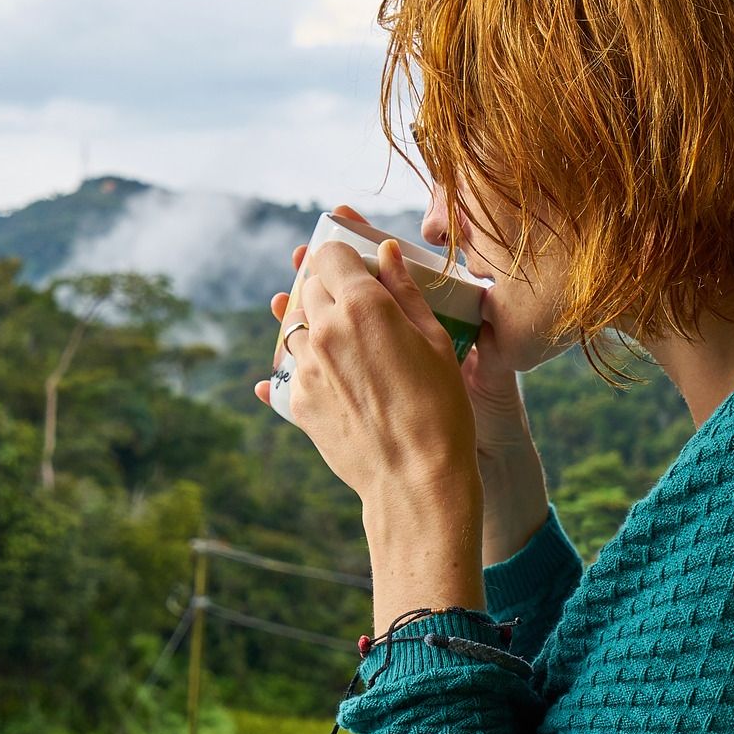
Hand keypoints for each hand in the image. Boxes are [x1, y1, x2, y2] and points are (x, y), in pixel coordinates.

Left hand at [255, 210, 548, 568]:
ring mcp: (304, 368)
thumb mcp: (435, 341)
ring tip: (350, 347)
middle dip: (329, 289)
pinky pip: (293, 370)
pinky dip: (310, 366)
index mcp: (361, 306)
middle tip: (358, 306)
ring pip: (296, 328)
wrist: (415, 480)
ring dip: (316, 327)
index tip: (355, 266)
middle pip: (309, 287)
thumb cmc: (440, 408)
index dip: (342, 256)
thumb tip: (387, 253)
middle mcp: (324, 330)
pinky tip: (337, 379)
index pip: (329, 254)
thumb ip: (405, 291)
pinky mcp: (296, 401)